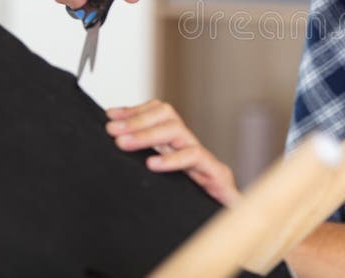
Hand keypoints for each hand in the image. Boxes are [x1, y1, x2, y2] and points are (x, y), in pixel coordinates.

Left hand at [105, 99, 239, 206]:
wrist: (234, 231)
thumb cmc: (196, 214)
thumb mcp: (166, 191)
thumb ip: (149, 175)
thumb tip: (116, 162)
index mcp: (179, 151)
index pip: (160, 115)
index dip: (135, 111)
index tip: (110, 116)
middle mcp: (192, 151)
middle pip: (168, 116)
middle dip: (137, 120)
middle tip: (112, 131)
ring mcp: (205, 161)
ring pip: (178, 131)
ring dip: (147, 134)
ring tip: (123, 143)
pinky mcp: (218, 177)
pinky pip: (195, 158)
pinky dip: (173, 159)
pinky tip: (153, 164)